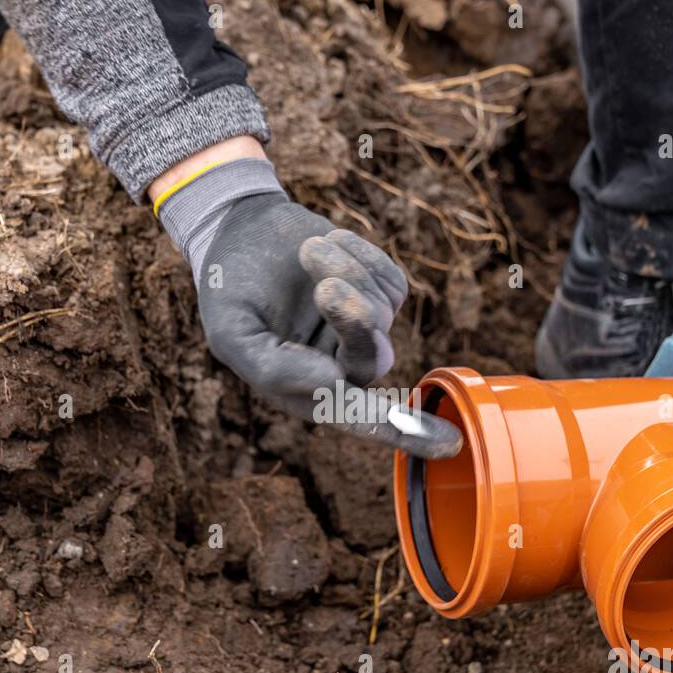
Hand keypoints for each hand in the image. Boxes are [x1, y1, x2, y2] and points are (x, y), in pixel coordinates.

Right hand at [155, 150, 460, 459]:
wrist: (242, 228)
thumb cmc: (229, 287)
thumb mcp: (229, 331)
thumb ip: (271, 367)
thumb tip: (332, 383)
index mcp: (305, 391)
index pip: (355, 417)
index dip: (398, 431)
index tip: (443, 444)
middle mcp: (342, 367)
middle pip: (372, 357)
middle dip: (353, 318)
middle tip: (322, 287)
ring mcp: (367, 329)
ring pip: (382, 311)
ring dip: (345, 273)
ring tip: (307, 249)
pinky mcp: (382, 292)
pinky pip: (391, 279)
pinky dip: (360, 254)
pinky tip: (328, 243)